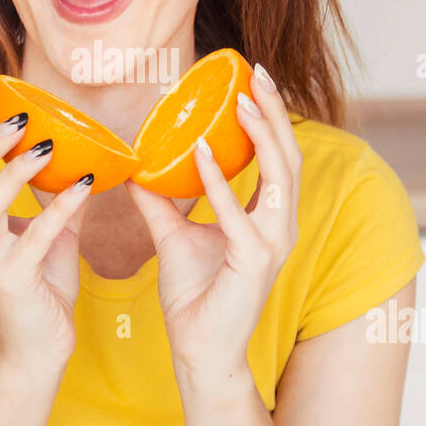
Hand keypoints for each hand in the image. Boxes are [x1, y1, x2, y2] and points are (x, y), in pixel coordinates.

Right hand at [0, 84, 94, 373]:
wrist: (37, 351)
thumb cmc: (41, 291)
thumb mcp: (48, 238)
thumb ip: (58, 202)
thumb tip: (86, 164)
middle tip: (17, 112)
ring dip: (15, 169)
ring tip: (46, 142)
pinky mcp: (12, 280)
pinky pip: (34, 236)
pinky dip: (58, 208)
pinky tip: (82, 187)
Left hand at [125, 63, 301, 382]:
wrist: (198, 352)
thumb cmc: (195, 298)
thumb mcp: (172, 237)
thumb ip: (160, 202)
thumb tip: (136, 169)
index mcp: (268, 218)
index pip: (280, 156)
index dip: (271, 116)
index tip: (252, 79)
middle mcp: (280, 226)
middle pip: (289, 155)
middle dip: (275, 111)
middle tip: (254, 73)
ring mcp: (273, 244)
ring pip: (280, 175)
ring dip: (261, 134)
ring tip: (240, 100)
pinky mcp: (255, 261)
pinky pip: (239, 212)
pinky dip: (219, 180)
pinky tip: (199, 151)